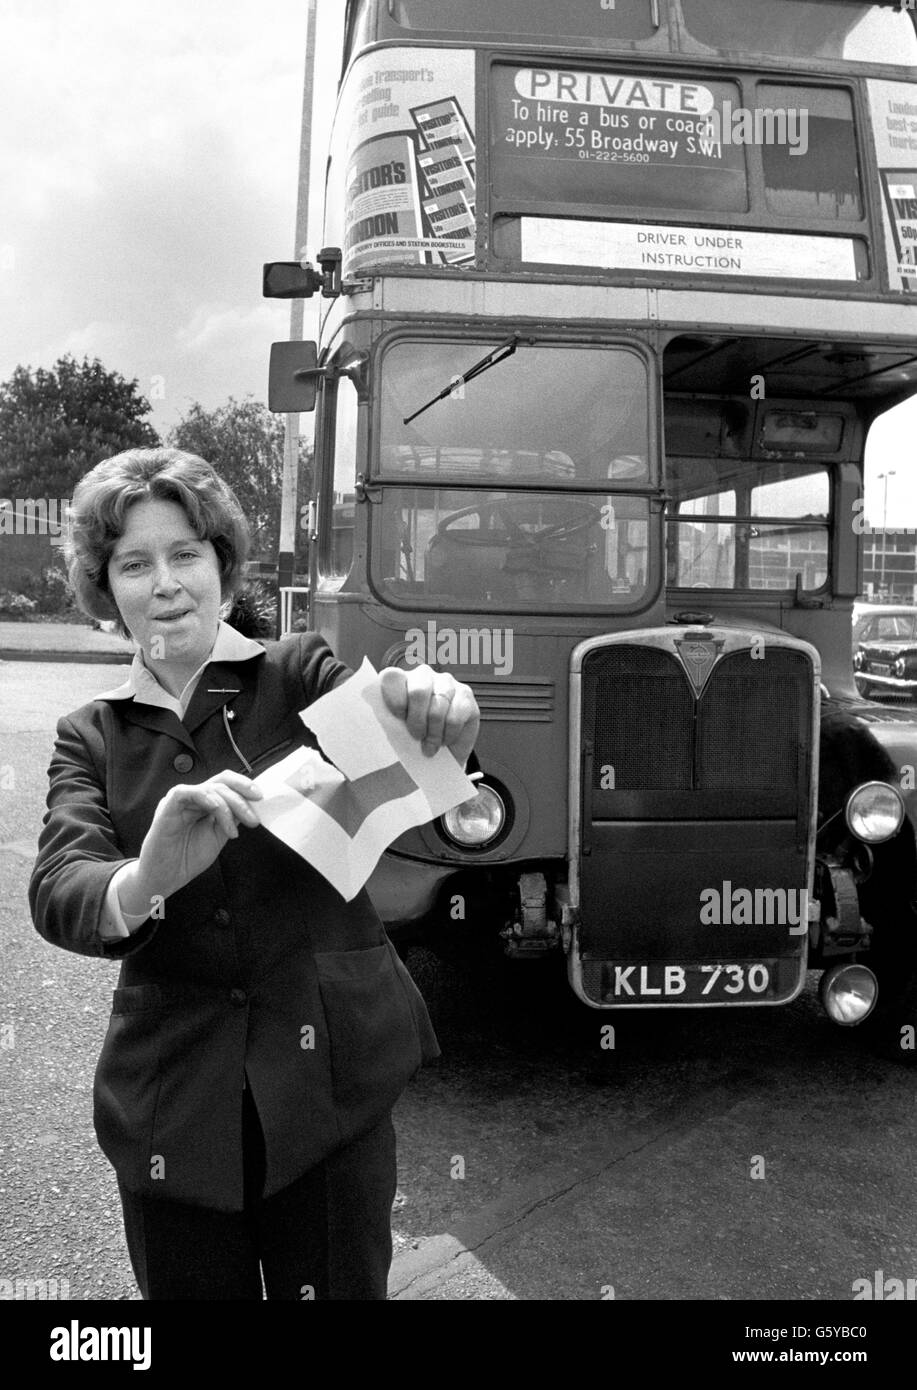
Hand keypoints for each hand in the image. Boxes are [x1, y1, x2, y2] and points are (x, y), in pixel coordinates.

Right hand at [120, 771, 263, 911]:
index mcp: (203, 803)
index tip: (260, 798)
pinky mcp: (167, 807)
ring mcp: (179, 801)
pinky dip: (205, 798)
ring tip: (233, 831)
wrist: (165, 879)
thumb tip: (248, 805)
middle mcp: (192, 799)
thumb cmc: (187, 859)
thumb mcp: (217, 836)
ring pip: (208, 788)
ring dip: (227, 806)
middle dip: (241, 798)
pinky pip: (186, 793)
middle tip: (253, 819)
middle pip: (220, 783)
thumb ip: (229, 819)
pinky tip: (216, 811)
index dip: (244, 786)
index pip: (225, 784)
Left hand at [379, 665, 479, 766]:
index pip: (391, 677)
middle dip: (417, 721)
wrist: (442, 752)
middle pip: (418, 692)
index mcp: (400, 680)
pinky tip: (445, 739)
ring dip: (434, 732)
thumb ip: (391, 723)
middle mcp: (423, 675)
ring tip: (431, 744)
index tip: (399, 719)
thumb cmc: (416, 738)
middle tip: (417, 737)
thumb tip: (391, 725)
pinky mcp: (466, 694)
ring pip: (438, 706)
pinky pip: (456, 716)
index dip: (395, 700)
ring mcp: (446, 682)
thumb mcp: (397, 731)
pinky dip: (449, 734)